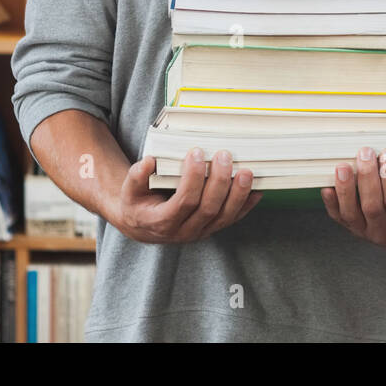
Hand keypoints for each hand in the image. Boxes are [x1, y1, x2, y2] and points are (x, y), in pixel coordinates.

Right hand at [114, 149, 262, 243]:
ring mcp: (201, 232)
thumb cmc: (137, 203)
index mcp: (163, 222)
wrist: (142, 225)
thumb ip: (137, 176)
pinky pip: (233, 219)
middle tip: (224, 155)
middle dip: (219, 181)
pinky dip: (246, 204)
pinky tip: (257, 190)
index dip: (192, 178)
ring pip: (225, 216)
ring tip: (246, 172)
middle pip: (208, 208)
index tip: (196, 153)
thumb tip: (149, 162)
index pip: (184, 201)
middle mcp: (184, 231)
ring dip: (238, 193)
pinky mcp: (212, 228)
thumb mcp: (129, 190)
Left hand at [321, 145, 385, 246]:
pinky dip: (331, 203)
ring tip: (342, 166)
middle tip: (365, 152)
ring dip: (345, 190)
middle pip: (372, 208)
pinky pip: (339, 218)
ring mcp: (367, 233)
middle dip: (367, 179)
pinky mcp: (352, 229)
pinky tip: (327, 187)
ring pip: (351, 215)